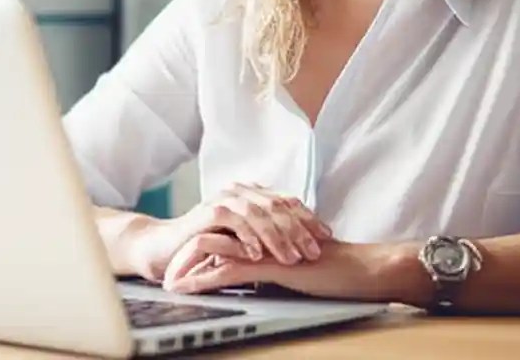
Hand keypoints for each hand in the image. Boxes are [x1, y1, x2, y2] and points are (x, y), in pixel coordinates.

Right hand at [128, 183, 331, 281]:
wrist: (168, 249)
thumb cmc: (210, 247)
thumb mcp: (246, 241)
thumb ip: (269, 236)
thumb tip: (306, 244)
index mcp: (253, 195)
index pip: (288, 201)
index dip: (309, 218)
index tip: (327, 236)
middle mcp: (240, 193)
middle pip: (277, 206)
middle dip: (299, 230)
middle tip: (313, 251)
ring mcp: (223, 200)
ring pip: (258, 213)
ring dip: (277, 236)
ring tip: (291, 257)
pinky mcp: (206, 213)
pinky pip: (233, 221)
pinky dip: (247, 237)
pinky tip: (258, 254)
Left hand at [163, 234, 416, 301]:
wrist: (357, 269)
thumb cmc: (331, 268)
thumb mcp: (291, 264)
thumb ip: (268, 263)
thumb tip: (248, 272)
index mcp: (261, 230)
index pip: (219, 231)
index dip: (195, 244)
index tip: (177, 261)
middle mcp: (257, 232)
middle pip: (207, 234)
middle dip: (181, 253)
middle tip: (161, 269)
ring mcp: (260, 246)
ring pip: (209, 249)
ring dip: (184, 266)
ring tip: (166, 282)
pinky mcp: (265, 264)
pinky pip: (224, 271)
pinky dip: (200, 280)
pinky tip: (184, 289)